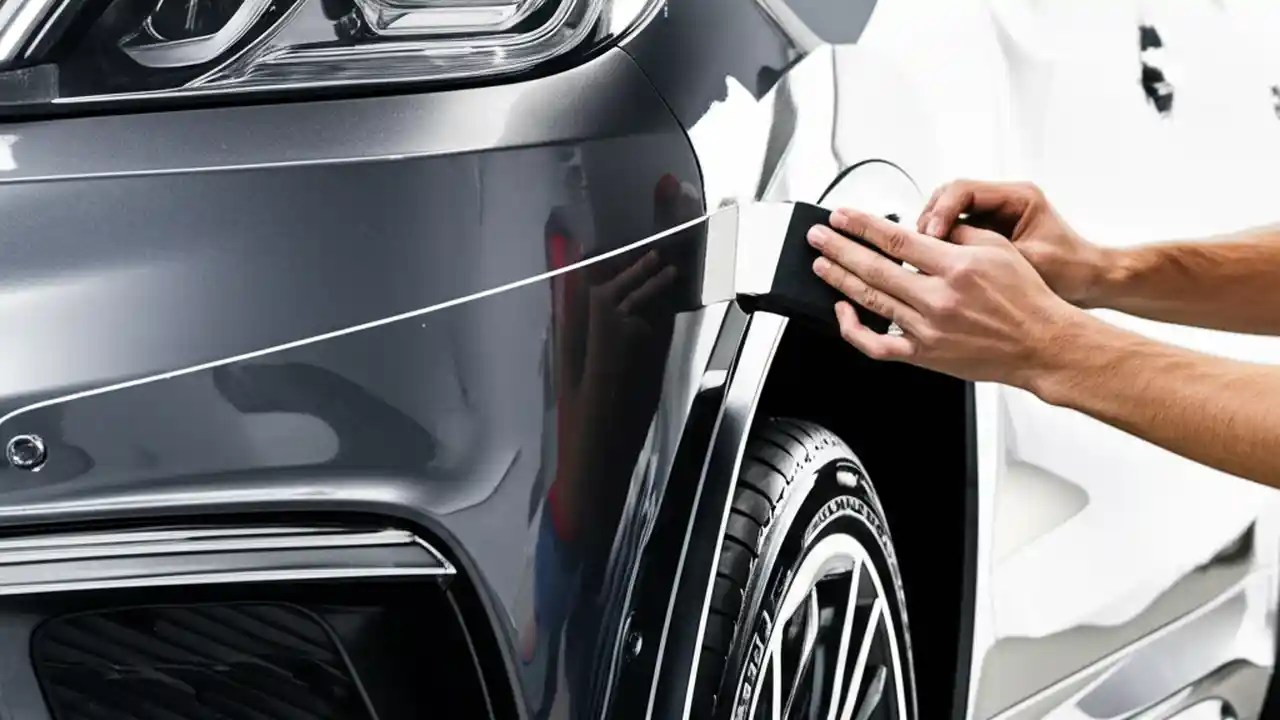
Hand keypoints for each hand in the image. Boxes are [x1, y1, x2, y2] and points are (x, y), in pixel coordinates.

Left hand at [809, 209, 1085, 388]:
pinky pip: (878, 345)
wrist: (1041, 344)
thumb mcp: (997, 249)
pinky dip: (854, 330)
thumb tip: (920, 227)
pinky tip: (843, 312)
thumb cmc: (1025, 298)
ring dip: (840, 280)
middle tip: (818, 236)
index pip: (895, 239)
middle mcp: (939, 298)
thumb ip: (956, 234)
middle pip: (874, 268)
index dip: (862, 226)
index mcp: (956, 267)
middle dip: (839, 249)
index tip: (841, 217)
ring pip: (871, 301)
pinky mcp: (925, 354)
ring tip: (822, 264)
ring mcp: (929, 329)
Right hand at [919, 180, 1109, 306]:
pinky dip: (943, 242)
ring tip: (924, 254)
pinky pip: (957, 229)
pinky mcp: (990, 232)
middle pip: (950, 195)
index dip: (941, 211)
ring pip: (949, 211)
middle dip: (931, 217)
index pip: (964, 189)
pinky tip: (935, 260)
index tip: (930, 235)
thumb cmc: (1070, 272)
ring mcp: (996, 215)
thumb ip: (986, 253)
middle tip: (919, 244)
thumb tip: (943, 251)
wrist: (1090, 283)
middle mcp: (1004, 200)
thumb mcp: (1027, 262)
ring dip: (933, 230)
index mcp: (1018, 197)